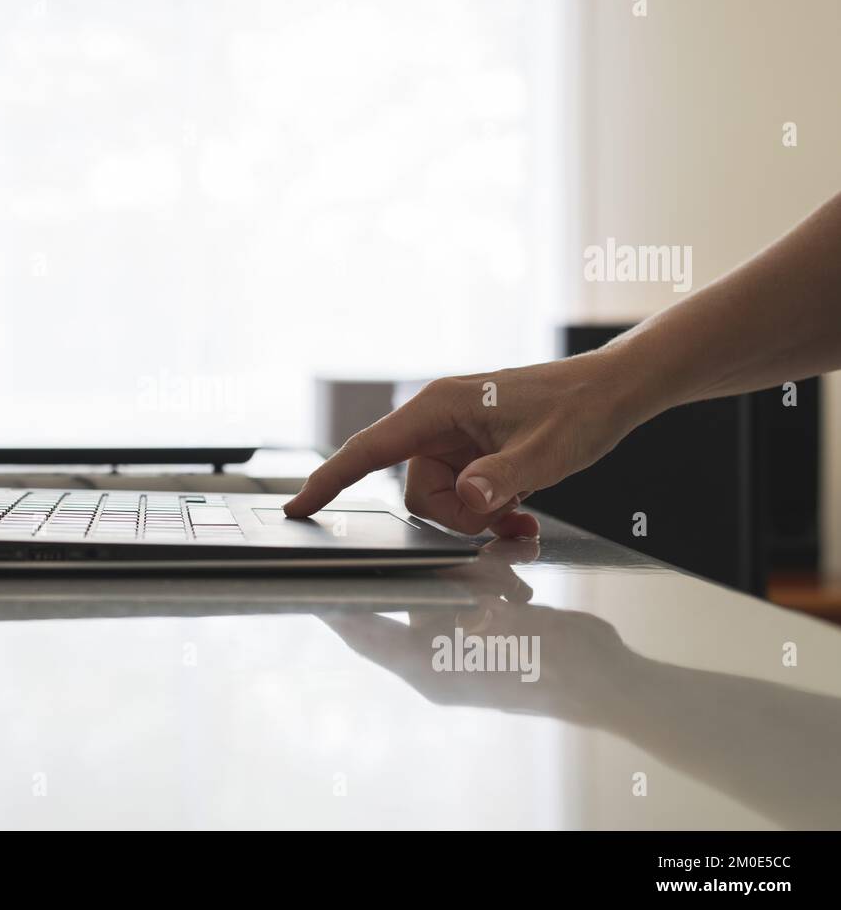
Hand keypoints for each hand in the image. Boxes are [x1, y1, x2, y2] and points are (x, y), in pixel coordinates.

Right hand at [285, 350, 644, 536]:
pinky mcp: (473, 454)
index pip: (369, 450)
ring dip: (478, 517)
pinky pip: (462, 496)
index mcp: (440, 407)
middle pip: (414, 490)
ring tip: (522, 512)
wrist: (613, 391)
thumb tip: (466, 500)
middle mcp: (439, 422)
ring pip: (439, 500)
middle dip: (454, 515)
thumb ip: (502, 479)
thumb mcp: (547, 451)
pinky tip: (523, 515)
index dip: (329, 481)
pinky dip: (488, 513)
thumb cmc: (580, 407)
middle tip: (503, 514)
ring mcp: (455, 439)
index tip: (297, 508)